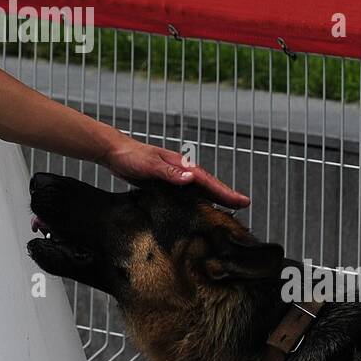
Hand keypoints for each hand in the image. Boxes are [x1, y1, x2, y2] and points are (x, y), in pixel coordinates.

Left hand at [103, 138, 249, 208]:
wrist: (115, 152)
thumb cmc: (131, 157)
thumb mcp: (150, 165)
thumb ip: (170, 173)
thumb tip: (192, 179)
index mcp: (182, 166)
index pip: (208, 181)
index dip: (226, 192)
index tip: (242, 200)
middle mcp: (181, 171)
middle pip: (209, 185)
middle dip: (226, 195)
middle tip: (245, 205)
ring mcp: (175, 177)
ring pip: (200, 189)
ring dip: (215, 198)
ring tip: (230, 207)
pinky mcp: (166, 183)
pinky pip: (187, 193)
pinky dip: (198, 200)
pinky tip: (199, 207)